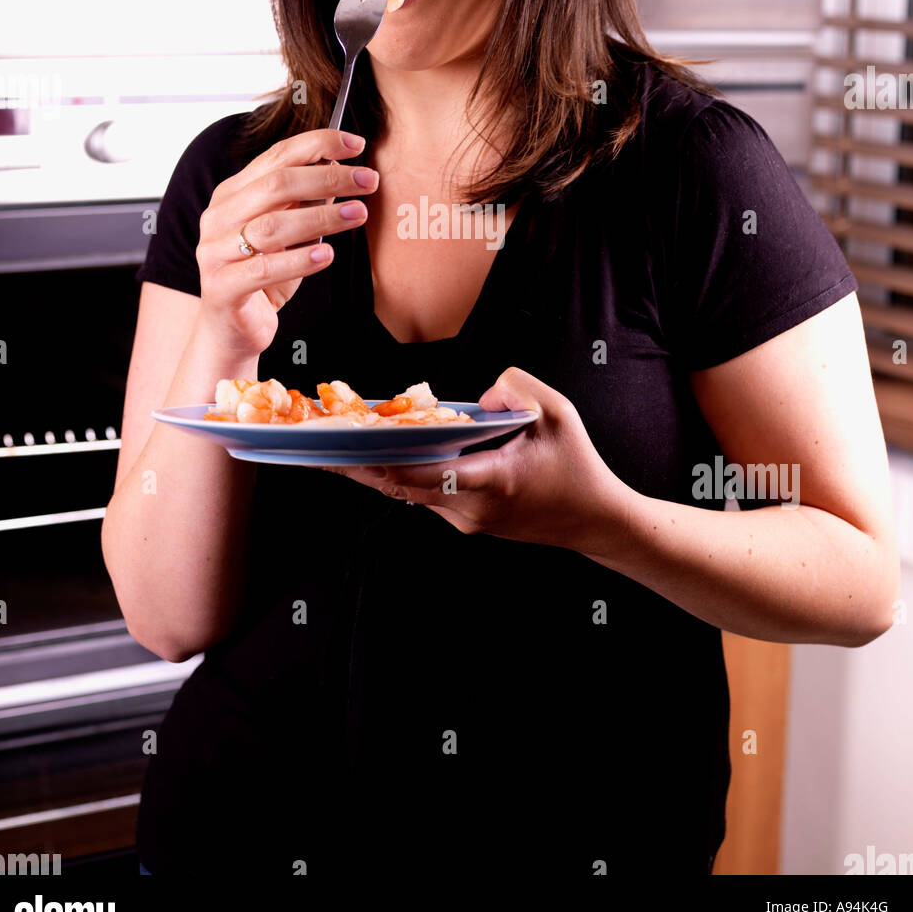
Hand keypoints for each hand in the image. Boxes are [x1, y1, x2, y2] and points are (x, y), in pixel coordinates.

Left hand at [320, 366, 622, 554]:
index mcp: (494, 481)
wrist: (595, 521)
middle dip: (360, 466)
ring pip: (408, 493)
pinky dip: (398, 475)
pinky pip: (423, 495)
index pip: (428, 474)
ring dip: (374, 470)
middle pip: (402, 486)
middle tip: (318, 446)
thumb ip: (514, 389)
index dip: (387, 461)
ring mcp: (467, 521)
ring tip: (332, 448)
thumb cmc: (577, 465)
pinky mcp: (465, 522)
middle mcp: (472, 509)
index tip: (352, 449)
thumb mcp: (558, 413)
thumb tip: (474, 400)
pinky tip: (374, 455)